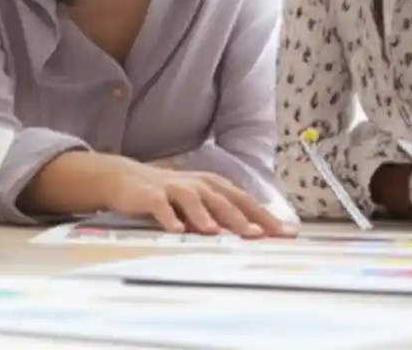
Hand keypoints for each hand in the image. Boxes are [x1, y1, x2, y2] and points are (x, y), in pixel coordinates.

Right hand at [94, 161, 295, 237]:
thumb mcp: (198, 202)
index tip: (287, 232)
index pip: (245, 201)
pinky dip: (169, 217)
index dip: (266, 216)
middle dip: (242, 217)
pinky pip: (161, 206)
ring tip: (216, 232)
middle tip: (259, 234)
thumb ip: (222, 213)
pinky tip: (176, 229)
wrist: (124, 178)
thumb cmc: (168, 194)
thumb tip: (255, 232)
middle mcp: (197, 184)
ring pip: (194, 200)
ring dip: (205, 215)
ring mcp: (174, 188)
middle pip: (224, 200)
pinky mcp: (150, 195)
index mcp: (213, 186)